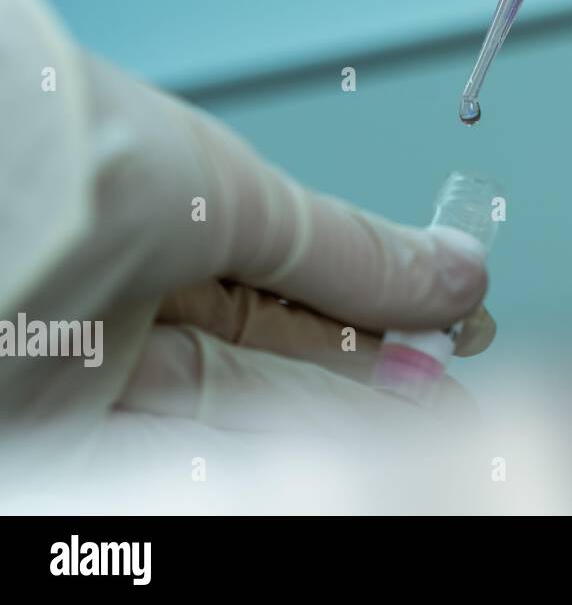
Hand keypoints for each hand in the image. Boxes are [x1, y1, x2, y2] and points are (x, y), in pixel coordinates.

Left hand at [2, 0, 492, 426]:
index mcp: (149, 200)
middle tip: (456, 389)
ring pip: (237, 413)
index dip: (379, 290)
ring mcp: (82, 379)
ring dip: (339, 425)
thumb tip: (454, 271)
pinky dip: (271, 462)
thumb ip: (345, 252)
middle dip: (375, 369)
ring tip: (434, 429)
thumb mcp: (234, 197)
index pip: (287, 263)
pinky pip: (183, 462)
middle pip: (273, 348)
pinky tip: (341, 458)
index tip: (453, 312)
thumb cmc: (63, 162)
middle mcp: (111, 292)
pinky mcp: (61, 455)